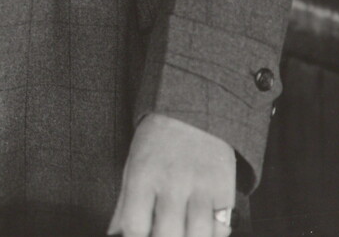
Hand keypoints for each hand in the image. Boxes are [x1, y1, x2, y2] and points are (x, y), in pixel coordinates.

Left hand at [108, 113, 234, 236]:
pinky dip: (213, 234)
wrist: (191, 115)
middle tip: (161, 233)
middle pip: (168, 235)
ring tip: (181, 232)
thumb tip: (114, 234)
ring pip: (199, 234)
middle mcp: (172, 183)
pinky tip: (201, 229)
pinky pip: (221, 228)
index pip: (135, 226)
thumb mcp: (132, 167)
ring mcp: (201, 188)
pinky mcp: (224, 191)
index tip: (140, 236)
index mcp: (142, 176)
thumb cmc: (155, 144)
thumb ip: (124, 205)